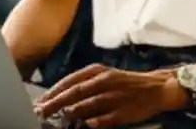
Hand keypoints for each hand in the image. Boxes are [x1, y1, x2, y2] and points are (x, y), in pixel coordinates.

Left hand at [34, 64, 186, 127]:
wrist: (155, 87)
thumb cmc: (124, 82)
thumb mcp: (102, 75)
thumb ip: (83, 84)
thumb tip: (59, 96)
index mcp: (97, 71)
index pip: (70, 81)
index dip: (54, 91)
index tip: (39, 100)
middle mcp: (104, 81)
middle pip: (76, 92)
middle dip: (56, 102)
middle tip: (41, 111)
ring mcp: (115, 96)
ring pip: (90, 104)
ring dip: (73, 112)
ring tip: (59, 117)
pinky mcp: (125, 110)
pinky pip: (108, 117)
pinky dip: (96, 121)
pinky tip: (86, 125)